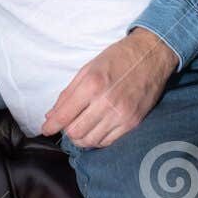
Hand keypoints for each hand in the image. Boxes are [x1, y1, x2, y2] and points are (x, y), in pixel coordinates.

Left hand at [40, 27, 178, 147]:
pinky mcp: (133, 122)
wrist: (151, 55)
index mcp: (92, 84)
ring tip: (81, 127)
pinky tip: (96, 129)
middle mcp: (106, 102)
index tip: (46, 129)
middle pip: (76, 132)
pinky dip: (97, 139)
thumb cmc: (118, 58)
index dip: (51, 125)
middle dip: (67, 131)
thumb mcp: (88, 69)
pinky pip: (108, 142)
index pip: (65, 115)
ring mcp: (121, 114)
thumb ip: (68, 93)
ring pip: (91, 141)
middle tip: (67, 125)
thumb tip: (52, 115)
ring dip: (81, 137)